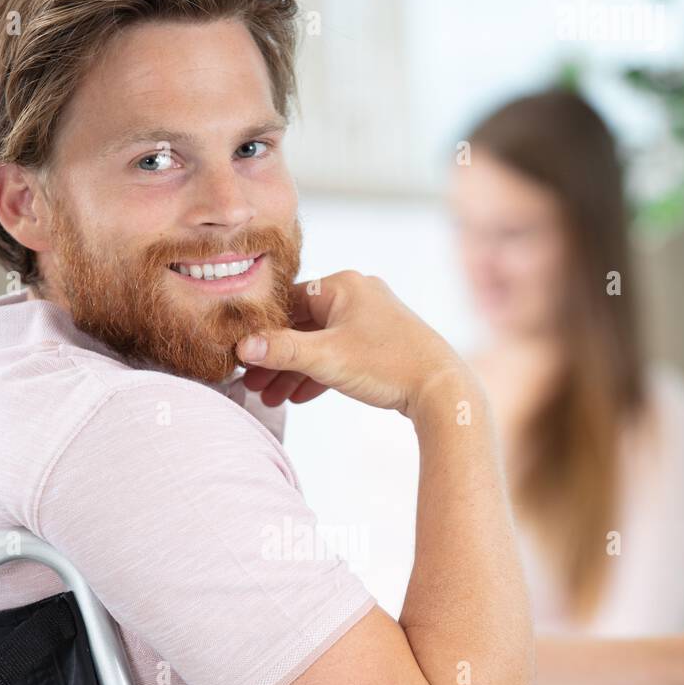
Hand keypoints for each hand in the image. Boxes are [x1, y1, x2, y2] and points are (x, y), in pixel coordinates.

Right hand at [235, 271, 467, 416]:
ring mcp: (371, 319)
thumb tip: (242, 347)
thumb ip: (282, 351)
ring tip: (271, 398)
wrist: (441, 389)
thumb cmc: (386, 365)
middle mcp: (357, 295)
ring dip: (295, 371)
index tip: (243, 359)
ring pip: (320, 343)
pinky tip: (299, 397)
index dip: (263, 332)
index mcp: (343, 286)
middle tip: (253, 385)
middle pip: (302, 325)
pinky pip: (340, 354)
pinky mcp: (380, 343)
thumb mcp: (326, 358)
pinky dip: (320, 374)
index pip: (288, 303)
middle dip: (277, 359)